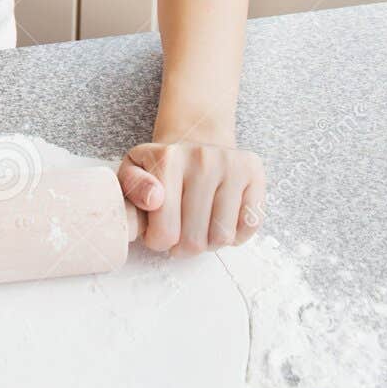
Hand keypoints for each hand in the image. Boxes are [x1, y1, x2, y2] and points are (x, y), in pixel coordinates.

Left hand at [118, 141, 264, 255]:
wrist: (195, 140)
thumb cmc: (162, 167)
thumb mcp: (133, 171)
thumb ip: (132, 188)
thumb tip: (154, 199)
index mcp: (167, 160)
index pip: (165, 232)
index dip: (158, 242)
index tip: (157, 230)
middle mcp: (202, 158)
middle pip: (195, 240)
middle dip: (184, 247)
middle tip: (180, 232)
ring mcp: (232, 164)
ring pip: (223, 237)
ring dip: (210, 242)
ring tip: (199, 225)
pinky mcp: (254, 173)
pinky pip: (249, 225)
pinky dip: (236, 234)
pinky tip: (222, 219)